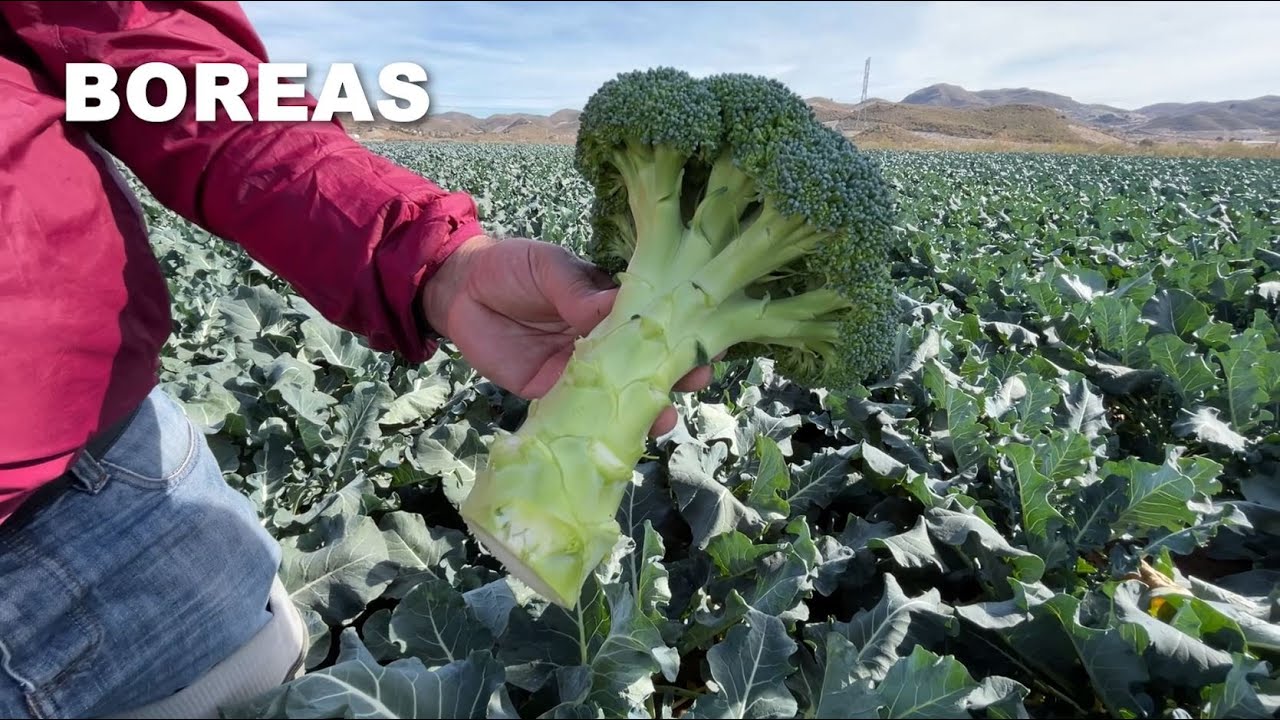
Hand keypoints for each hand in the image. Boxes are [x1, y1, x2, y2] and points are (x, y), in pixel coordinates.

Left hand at [423, 235, 713, 436]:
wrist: (459, 292)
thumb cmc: (512, 267)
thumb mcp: (548, 269)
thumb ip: (578, 291)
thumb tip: (614, 305)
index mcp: (613, 307)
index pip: (655, 323)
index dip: (682, 334)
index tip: (705, 345)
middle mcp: (604, 343)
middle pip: (645, 364)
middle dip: (673, 375)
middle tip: (693, 382)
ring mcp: (579, 372)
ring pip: (618, 396)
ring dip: (642, 409)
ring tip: (662, 418)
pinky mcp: (549, 396)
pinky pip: (576, 415)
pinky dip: (594, 428)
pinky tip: (611, 436)